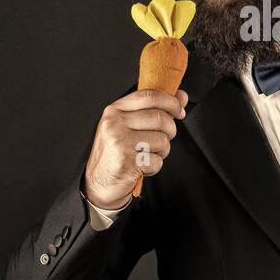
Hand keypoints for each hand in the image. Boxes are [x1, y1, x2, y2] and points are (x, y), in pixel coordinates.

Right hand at [82, 88, 187, 209]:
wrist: (98, 183)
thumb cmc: (116, 152)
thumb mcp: (129, 125)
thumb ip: (155, 109)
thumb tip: (181, 95)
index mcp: (115, 110)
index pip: (150, 95)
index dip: (171, 102)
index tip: (179, 111)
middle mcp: (115, 123)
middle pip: (160, 118)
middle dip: (170, 131)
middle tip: (161, 140)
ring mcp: (119, 142)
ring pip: (162, 140)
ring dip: (162, 151)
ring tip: (147, 155)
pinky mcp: (126, 161)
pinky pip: (157, 161)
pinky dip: (154, 167)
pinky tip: (141, 166)